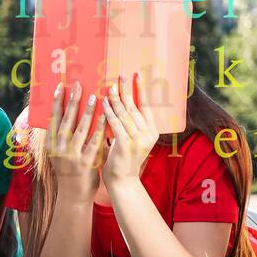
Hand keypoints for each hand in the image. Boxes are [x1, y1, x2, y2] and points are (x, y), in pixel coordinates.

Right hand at [48, 81, 105, 198]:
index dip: (57, 102)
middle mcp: (59, 149)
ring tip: (95, 96)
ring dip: (87, 112)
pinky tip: (106, 117)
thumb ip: (62, 136)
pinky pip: (94, 142)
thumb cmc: (69, 170)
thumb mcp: (59, 153)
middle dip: (72, 101)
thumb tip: (67, 112)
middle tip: (78, 85)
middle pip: (66, 120)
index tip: (61, 86)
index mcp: (51, 144)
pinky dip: (100, 128)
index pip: (53, 118)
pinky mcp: (86, 163)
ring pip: (80, 129)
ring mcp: (72, 156)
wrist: (73, 196)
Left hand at [101, 73, 159, 190]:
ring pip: (125, 114)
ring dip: (115, 99)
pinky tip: (103, 104)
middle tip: (119, 77)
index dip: (141, 90)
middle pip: (135, 107)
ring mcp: (138, 141)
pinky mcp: (126, 145)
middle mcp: (148, 135)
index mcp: (152, 132)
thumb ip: (130, 123)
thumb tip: (123, 101)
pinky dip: (109, 113)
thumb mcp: (131, 138)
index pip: (147, 106)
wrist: (122, 181)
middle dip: (126, 90)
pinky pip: (116, 124)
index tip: (137, 75)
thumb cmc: (123, 158)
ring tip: (109, 87)